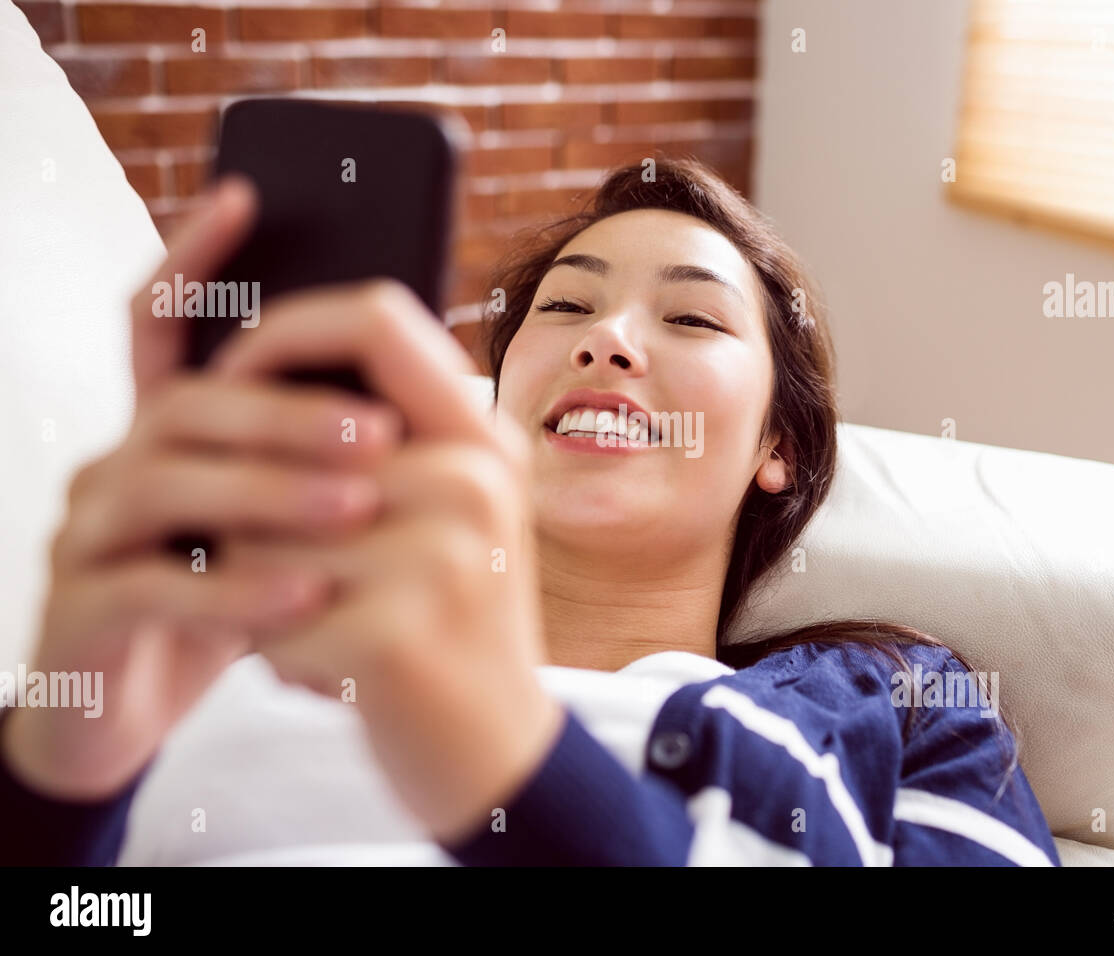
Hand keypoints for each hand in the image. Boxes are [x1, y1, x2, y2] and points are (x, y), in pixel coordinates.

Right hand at [1, 178, 401, 800]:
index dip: (192, 256)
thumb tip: (417, 397)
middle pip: (186, 405)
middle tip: (376, 430)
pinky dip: (235, 590)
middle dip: (284, 410)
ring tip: (357, 507)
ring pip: (165, 484)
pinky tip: (307, 597)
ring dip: (270, 492)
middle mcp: (112, 464)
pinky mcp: (77, 611)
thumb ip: (310, 463)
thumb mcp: (269, 526)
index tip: (245, 195)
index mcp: (161, 433)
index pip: (159, 324)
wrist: (124, 712)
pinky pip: (152, 586)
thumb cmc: (215, 601)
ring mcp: (83, 534)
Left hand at [211, 279, 565, 844]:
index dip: (288, 328)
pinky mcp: (393, 635)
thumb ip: (393, 438)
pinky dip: (266, 641)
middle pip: (288, 439)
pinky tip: (321, 662)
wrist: (499, 750)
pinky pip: (260, 605)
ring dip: (254, 580)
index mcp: (486, 437)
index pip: (378, 316)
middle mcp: (472, 482)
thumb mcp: (455, 512)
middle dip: (248, 493)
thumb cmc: (453, 621)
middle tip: (249, 534)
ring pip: (256, 528)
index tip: (237, 371)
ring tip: (316, 617)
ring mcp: (438, 558)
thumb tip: (264, 366)